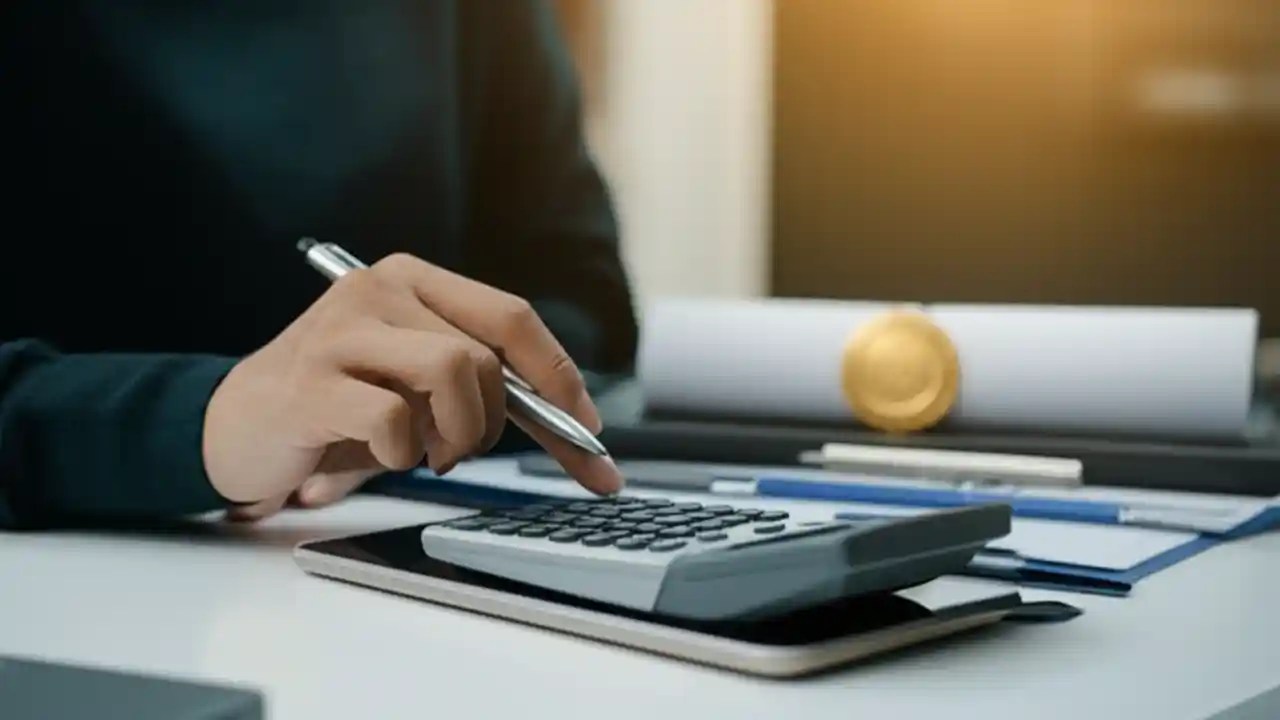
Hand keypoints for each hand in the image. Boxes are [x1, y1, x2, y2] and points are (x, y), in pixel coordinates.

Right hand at [201, 253, 621, 519]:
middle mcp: (380, 289)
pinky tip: (384, 456)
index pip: (513, 319)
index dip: (561, 380)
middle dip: (503, 422)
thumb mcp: (419, 386)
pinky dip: (406, 453)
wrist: (237, 424)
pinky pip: (395, 419)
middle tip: (469, 452)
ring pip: (453, 372)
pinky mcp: (310, 381)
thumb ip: (485, 387)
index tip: (592, 436)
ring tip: (429, 455)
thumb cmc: (343, 407)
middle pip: (489, 354)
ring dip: (459, 434)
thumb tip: (578, 426)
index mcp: (414, 280)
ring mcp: (341, 330)